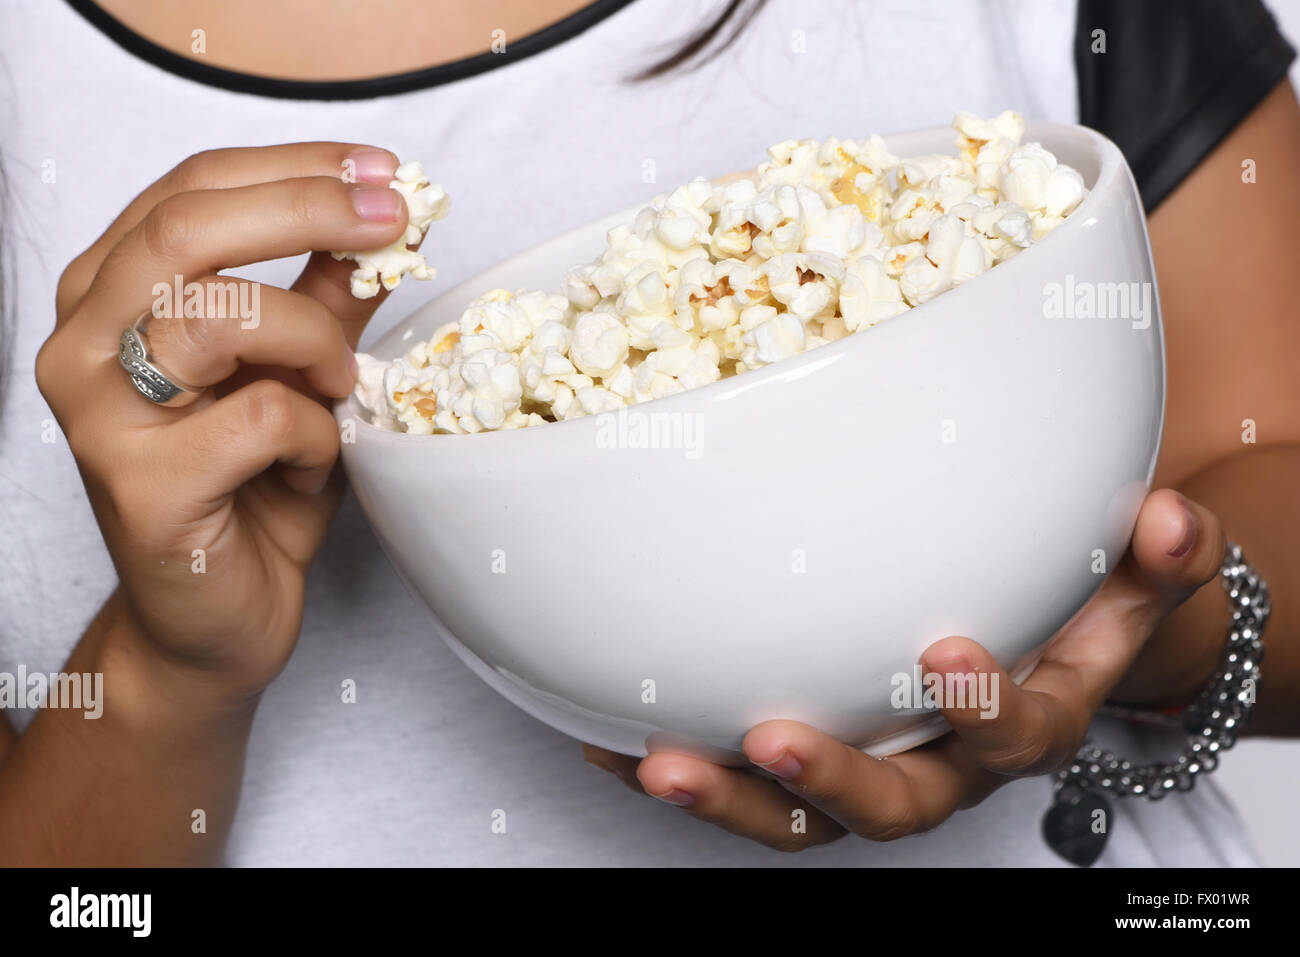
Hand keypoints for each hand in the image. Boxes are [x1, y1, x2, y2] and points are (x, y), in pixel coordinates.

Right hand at [36, 143, 410, 703]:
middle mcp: (81, 340)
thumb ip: (324, 298)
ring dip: (314, 342)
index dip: (297, 169)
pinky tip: (313, 464)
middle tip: (395, 225)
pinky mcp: (136, 483)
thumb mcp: (301, 376)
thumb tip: (380, 221)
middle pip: (189, 228)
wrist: (214, 623)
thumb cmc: (253, 492)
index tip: (384, 173)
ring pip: (220, 314)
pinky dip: (315, 433)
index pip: (192, 188)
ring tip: (340, 387)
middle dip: (311, 211)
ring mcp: (97, 413)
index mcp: (111, 294)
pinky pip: (259, 415)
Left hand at [582, 489, 1227, 849]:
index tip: (946, 656)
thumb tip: (1169, 519)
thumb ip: (1154, 560)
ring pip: (797, 817)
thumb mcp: (1127, 583)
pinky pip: (739, 783)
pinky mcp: (803, 762)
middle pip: (891, 807)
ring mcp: (866, 769)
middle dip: (831, 783)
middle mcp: (939, 766)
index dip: (985, 708)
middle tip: (770, 741)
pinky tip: (606, 739)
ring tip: (658, 763)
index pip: (1014, 735)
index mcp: (1021, 723)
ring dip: (726, 795)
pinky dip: (676, 765)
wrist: (1037, 655)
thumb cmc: (1073, 612)